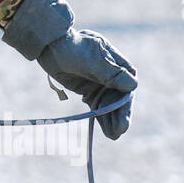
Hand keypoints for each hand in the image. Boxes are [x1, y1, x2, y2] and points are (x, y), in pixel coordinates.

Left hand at [1, 0, 137, 139]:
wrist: (50, 46)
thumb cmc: (72, 48)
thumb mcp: (92, 60)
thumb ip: (110, 73)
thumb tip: (133, 85)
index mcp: (118, 63)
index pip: (128, 84)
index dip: (127, 100)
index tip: (123, 112)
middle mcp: (112, 74)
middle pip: (119, 97)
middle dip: (120, 114)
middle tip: (121, 130)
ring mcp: (101, 83)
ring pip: (110, 104)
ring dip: (112, 119)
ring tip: (114, 135)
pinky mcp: (89, 90)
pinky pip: (98, 106)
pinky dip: (102, 117)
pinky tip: (107, 131)